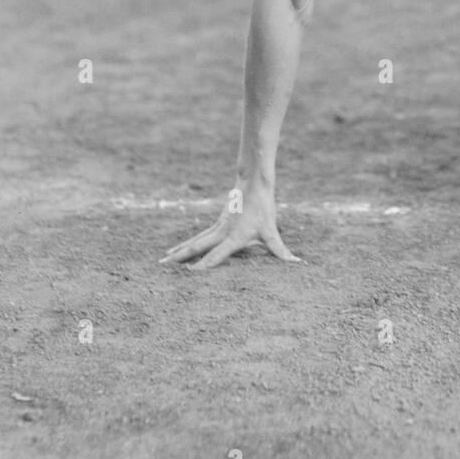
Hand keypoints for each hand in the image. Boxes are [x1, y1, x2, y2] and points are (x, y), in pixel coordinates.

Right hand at [160, 181, 300, 269]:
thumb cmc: (263, 208)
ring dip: (179, 251)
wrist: (254, 182)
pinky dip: (186, 244)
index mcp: (233, 237)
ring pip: (194, 241)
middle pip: (196, 247)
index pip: (216, 256)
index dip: (204, 266)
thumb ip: (281, 251)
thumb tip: (297, 263)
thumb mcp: (272, 231)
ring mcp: (216, 228)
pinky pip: (198, 237)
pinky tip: (176, 250)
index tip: (190, 276)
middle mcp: (221, 233)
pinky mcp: (216, 224)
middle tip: (162, 267)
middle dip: (180, 258)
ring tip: (162, 261)